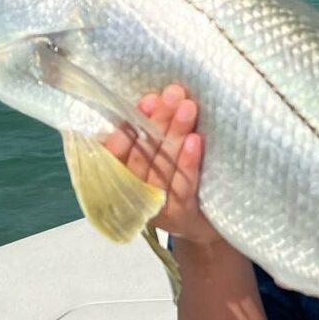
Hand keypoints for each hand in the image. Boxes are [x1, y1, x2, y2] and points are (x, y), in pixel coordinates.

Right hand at [104, 83, 215, 244]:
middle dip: (158, 122)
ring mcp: (157, 207)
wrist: (203, 224)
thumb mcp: (153, 158)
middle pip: (143, 155)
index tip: (147, 101)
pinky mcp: (181, 215)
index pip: (116, 151)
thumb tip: (153, 99)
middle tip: (174, 95)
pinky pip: (183, 186)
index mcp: (119, 178)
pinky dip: (188, 162)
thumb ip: (146, 135)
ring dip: (174, 134)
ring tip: (188, 107)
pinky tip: (195, 140)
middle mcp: (133, 195)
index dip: (130, 125)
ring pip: (162, 166)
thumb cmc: (173, 181)